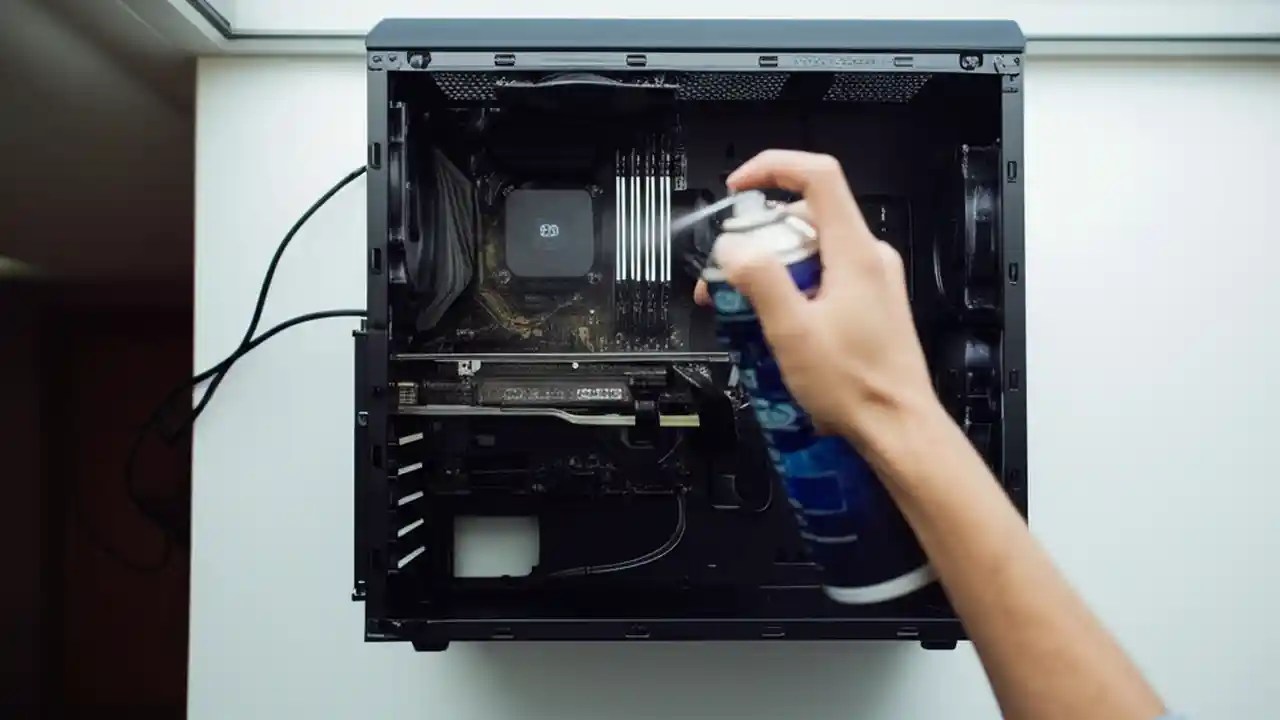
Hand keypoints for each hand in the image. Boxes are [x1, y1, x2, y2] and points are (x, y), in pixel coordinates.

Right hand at [694, 150, 938, 449]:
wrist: (897, 426)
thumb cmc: (856, 387)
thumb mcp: (793, 333)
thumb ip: (761, 280)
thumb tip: (733, 246)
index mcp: (855, 253)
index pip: (818, 176)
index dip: (774, 167)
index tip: (740, 186)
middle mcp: (869, 258)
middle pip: (806, 216)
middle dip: (760, 236)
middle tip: (729, 270)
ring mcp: (872, 280)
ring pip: (813, 248)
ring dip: (773, 266)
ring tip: (745, 305)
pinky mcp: (870, 302)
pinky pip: (824, 274)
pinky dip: (793, 285)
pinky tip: (775, 322)